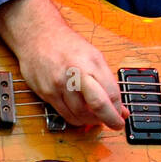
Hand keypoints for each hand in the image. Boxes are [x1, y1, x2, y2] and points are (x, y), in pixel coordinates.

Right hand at [0, 0, 128, 129]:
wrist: (39, 36)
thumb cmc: (67, 45)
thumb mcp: (93, 56)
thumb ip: (106, 80)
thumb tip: (118, 105)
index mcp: (92, 62)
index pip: (111, 92)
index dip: (118, 108)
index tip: (122, 115)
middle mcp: (76, 73)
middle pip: (98, 104)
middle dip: (110, 119)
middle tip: (115, 125)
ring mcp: (60, 84)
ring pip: (80, 114)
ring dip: (91, 121)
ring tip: (96, 118)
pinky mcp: (47, 93)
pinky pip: (65, 114)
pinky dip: (76, 119)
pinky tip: (81, 116)